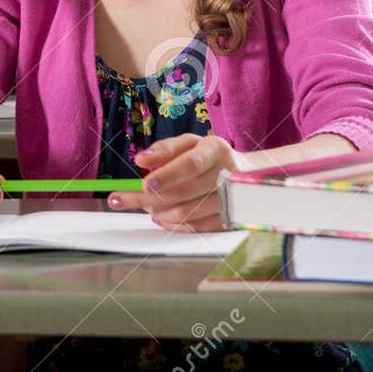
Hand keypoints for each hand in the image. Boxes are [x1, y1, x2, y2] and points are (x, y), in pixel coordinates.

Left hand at [112, 133, 241, 231]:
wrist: (250, 174)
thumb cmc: (210, 156)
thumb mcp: (190, 144)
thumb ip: (165, 149)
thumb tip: (141, 160)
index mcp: (216, 150)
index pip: (191, 164)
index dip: (167, 175)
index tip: (144, 184)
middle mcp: (228, 174)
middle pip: (184, 192)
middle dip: (149, 198)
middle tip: (122, 198)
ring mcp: (231, 200)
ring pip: (187, 213)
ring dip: (158, 211)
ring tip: (145, 205)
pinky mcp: (229, 219)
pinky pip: (195, 227)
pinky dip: (172, 224)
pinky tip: (161, 216)